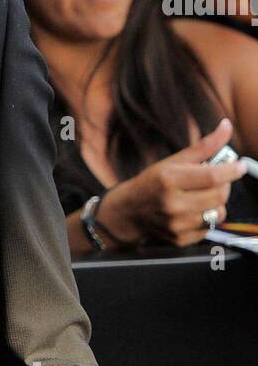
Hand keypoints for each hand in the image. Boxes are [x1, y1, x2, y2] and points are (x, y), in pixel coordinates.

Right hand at [99, 119, 246, 246]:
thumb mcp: (171, 162)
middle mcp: (173, 204)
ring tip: (203, 196)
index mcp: (169, 180)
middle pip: (219, 195)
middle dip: (225, 185)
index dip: (231, 170)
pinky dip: (206, 217)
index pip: (212, 176)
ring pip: (218, 213)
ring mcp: (177, 225)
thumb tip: (226, 126)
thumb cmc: (151, 183)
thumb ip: (203, 146)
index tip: (239, 165)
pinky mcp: (180, 240)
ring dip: (217, 202)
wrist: (126, 213)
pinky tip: (193, 211)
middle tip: (217, 179)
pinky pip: (209, 227)